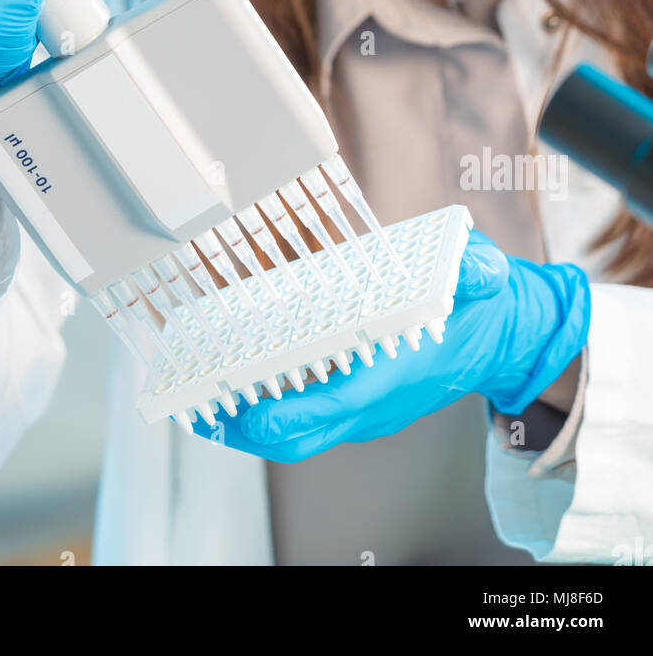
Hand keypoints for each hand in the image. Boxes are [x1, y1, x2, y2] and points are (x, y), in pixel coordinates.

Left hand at [191, 229, 589, 462]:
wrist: (504, 337)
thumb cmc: (482, 308)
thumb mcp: (483, 277)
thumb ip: (476, 272)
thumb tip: (479, 269)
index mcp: (395, 375)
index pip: (330, 406)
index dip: (279, 411)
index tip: (236, 403)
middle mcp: (376, 402)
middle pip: (299, 436)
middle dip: (245, 426)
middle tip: (200, 400)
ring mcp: (368, 408)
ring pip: (299, 434)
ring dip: (251, 419)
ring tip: (207, 392)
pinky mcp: (363, 403)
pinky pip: (309, 418)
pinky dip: (273, 407)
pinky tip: (247, 381)